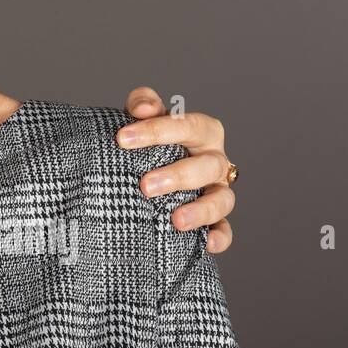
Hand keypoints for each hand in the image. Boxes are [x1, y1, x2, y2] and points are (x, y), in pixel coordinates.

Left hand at [115, 86, 235, 253]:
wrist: (148, 165)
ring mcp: (218, 190)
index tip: (122, 138)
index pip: (187, 126)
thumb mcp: (144, 117)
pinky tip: (206, 243)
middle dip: (178, 176)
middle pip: (208, 166)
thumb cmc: (150, 139)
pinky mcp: (215, 218)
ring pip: (222, 200)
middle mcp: (215, 160)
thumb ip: (143, 104)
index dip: (156, 131)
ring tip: (175, 220)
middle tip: (145, 186)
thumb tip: (142, 108)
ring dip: (201, 210)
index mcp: (202, 131)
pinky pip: (225, 229)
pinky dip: (220, 237)